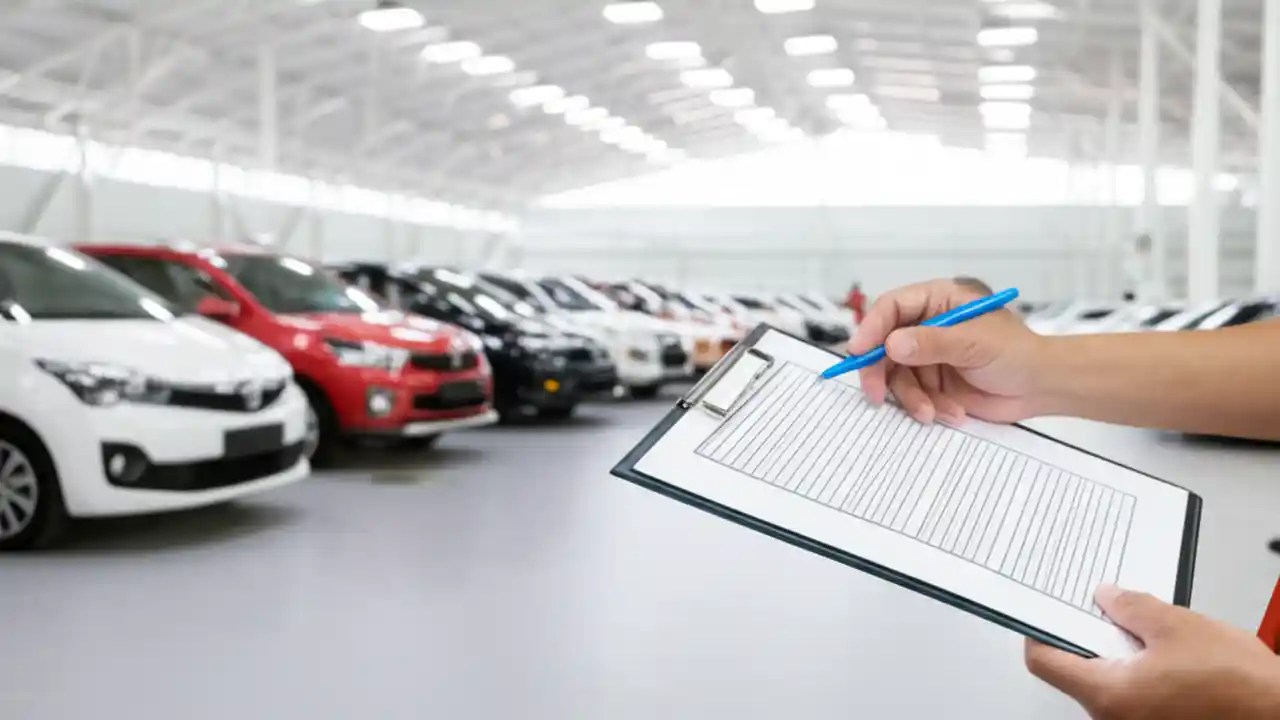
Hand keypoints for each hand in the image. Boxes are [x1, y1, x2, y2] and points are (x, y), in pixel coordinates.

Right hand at [850, 278, 1047, 423]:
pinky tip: (951, 413)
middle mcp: (927, 325)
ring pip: (896, 375)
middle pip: (884, 343)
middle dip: (881, 372)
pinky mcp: (932, 383)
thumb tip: (891, 344)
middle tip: (875, 394)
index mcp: (939, 300)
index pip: (893, 307)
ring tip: (933, 411)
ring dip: (911, 397)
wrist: (1041, 389)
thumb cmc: (1016, 354)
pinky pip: (912, 395)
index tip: (860, 352)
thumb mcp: (975, 344)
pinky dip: (927, 407)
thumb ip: (932, 343)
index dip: (872, 328)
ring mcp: (928, 356)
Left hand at [1026, 585, 1279, 718]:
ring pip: (1108, 683)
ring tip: (1143, 628)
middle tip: (1103, 608)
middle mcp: (1113, 719)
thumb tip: (1106, 596)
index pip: (1044, 662)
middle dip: (1089, 636)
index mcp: (1108, 694)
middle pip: (1076, 671)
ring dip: (1118, 654)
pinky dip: (1138, 672)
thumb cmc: (1239, 686)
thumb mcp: (1177, 626)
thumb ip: (1132, 607)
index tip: (1046, 611)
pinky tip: (1163, 653)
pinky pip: (1132, 697)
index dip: (1040, 631)